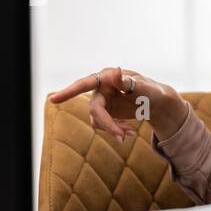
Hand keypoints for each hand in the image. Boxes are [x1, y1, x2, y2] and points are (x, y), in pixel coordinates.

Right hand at [49, 67, 184, 141]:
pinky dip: (116, 131)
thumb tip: (116, 72)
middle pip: (94, 109)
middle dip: (107, 125)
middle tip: (123, 138)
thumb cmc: (153, 92)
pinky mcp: (105, 112)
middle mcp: (101, 87)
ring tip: (130, 135)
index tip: (52, 100)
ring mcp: (102, 100)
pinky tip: (130, 133)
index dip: (68, 92)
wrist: (157, 103)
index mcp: (108, 77)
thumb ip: (130, 82)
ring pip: (97, 120)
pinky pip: (103, 125)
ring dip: (113, 129)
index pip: (85, 84)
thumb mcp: (146, 89)